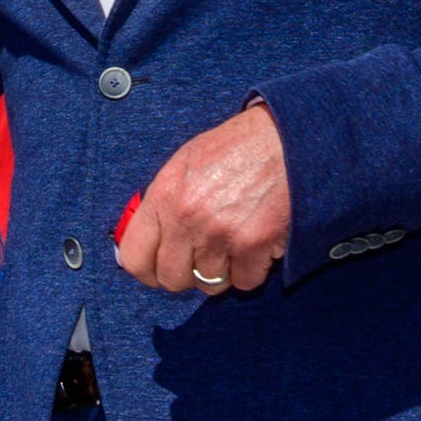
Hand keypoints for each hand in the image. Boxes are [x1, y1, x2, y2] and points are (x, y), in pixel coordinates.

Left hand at [117, 103, 292, 294]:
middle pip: (172, 279)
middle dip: (188, 273)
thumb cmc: (237, 146)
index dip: (148, 269)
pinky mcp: (254, 244)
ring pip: (210, 284)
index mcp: (164, 196)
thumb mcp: (185, 164)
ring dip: (223, 271)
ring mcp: (220, 234)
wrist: (286, 136)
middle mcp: (187, 218)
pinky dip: (253, 269)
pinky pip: (245, 281)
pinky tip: (258, 243)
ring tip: (234, 242)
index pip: (134, 258)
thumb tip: (146, 243)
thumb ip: (163, 204)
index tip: (160, 267)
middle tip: (204, 255)